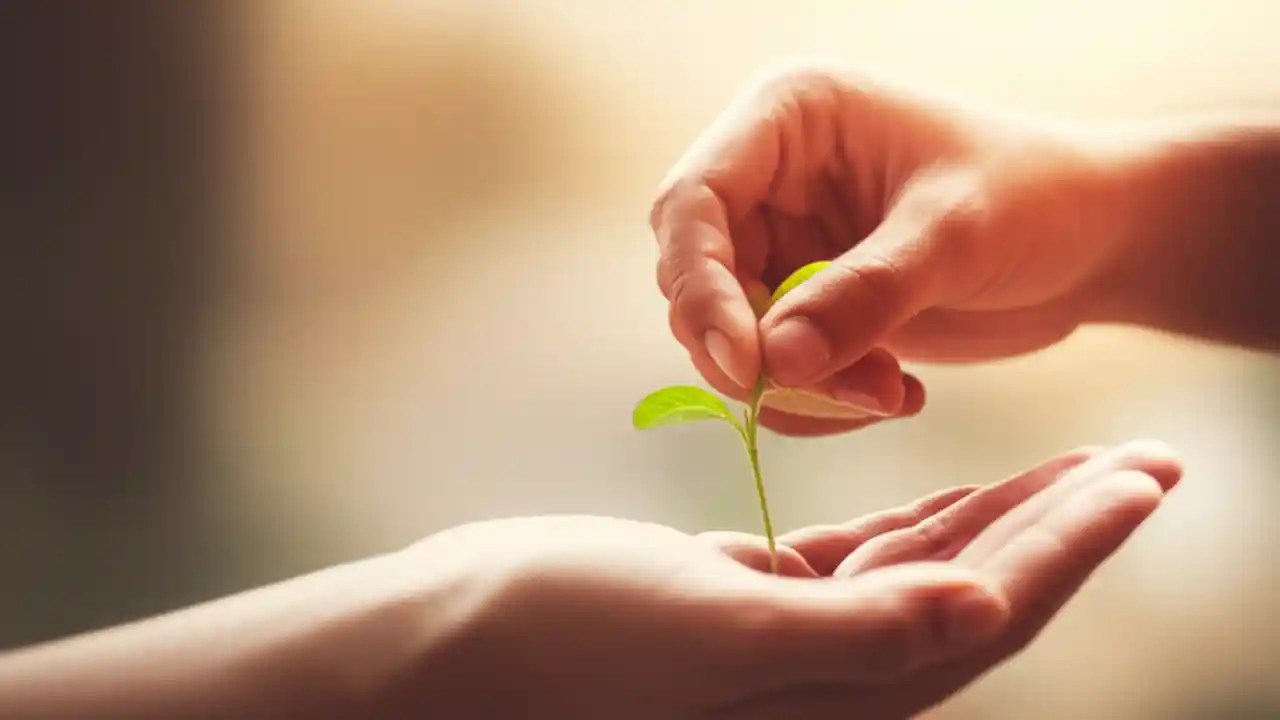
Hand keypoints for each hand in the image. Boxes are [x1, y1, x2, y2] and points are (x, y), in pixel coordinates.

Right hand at [395, 441, 1179, 718]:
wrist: (456, 646)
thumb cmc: (563, 640)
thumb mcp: (710, 633)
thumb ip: (850, 635)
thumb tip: (984, 618)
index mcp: (840, 691)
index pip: (993, 609)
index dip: (1076, 543)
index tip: (1146, 476)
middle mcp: (832, 676)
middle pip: (984, 588)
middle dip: (1070, 524)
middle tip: (1146, 458)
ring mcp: (792, 636)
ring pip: (931, 566)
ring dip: (1008, 512)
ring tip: (1079, 462)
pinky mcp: (750, 598)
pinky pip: (864, 555)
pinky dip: (920, 518)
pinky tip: (959, 488)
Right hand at [650, 66, 1128, 435]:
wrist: (1095, 241)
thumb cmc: (1040, 197)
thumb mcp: (956, 235)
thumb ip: (863, 295)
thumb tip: (773, 363)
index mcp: (791, 116)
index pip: (693, 199)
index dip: (700, 283)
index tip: (746, 364)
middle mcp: (770, 175)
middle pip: (695, 273)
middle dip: (750, 348)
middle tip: (828, 392)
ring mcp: (784, 239)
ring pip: (729, 331)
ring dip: (793, 384)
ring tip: (886, 391)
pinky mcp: (806, 296)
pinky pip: (773, 363)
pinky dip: (816, 397)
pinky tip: (894, 391)